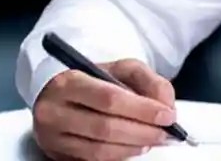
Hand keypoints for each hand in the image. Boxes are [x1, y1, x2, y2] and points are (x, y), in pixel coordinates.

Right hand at [32, 58, 176, 160]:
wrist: (60, 94)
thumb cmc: (95, 80)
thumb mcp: (122, 69)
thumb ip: (148, 82)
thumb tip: (165, 107)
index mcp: (69, 83)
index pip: (109, 98)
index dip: (142, 110)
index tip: (167, 115)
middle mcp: (54, 111)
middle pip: (105, 127)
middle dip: (142, 132)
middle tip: (165, 132)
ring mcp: (52, 137)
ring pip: (98, 150)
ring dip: (132, 147)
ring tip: (152, 140)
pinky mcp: (57, 154)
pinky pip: (92, 160)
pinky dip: (119, 155)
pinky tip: (134, 147)